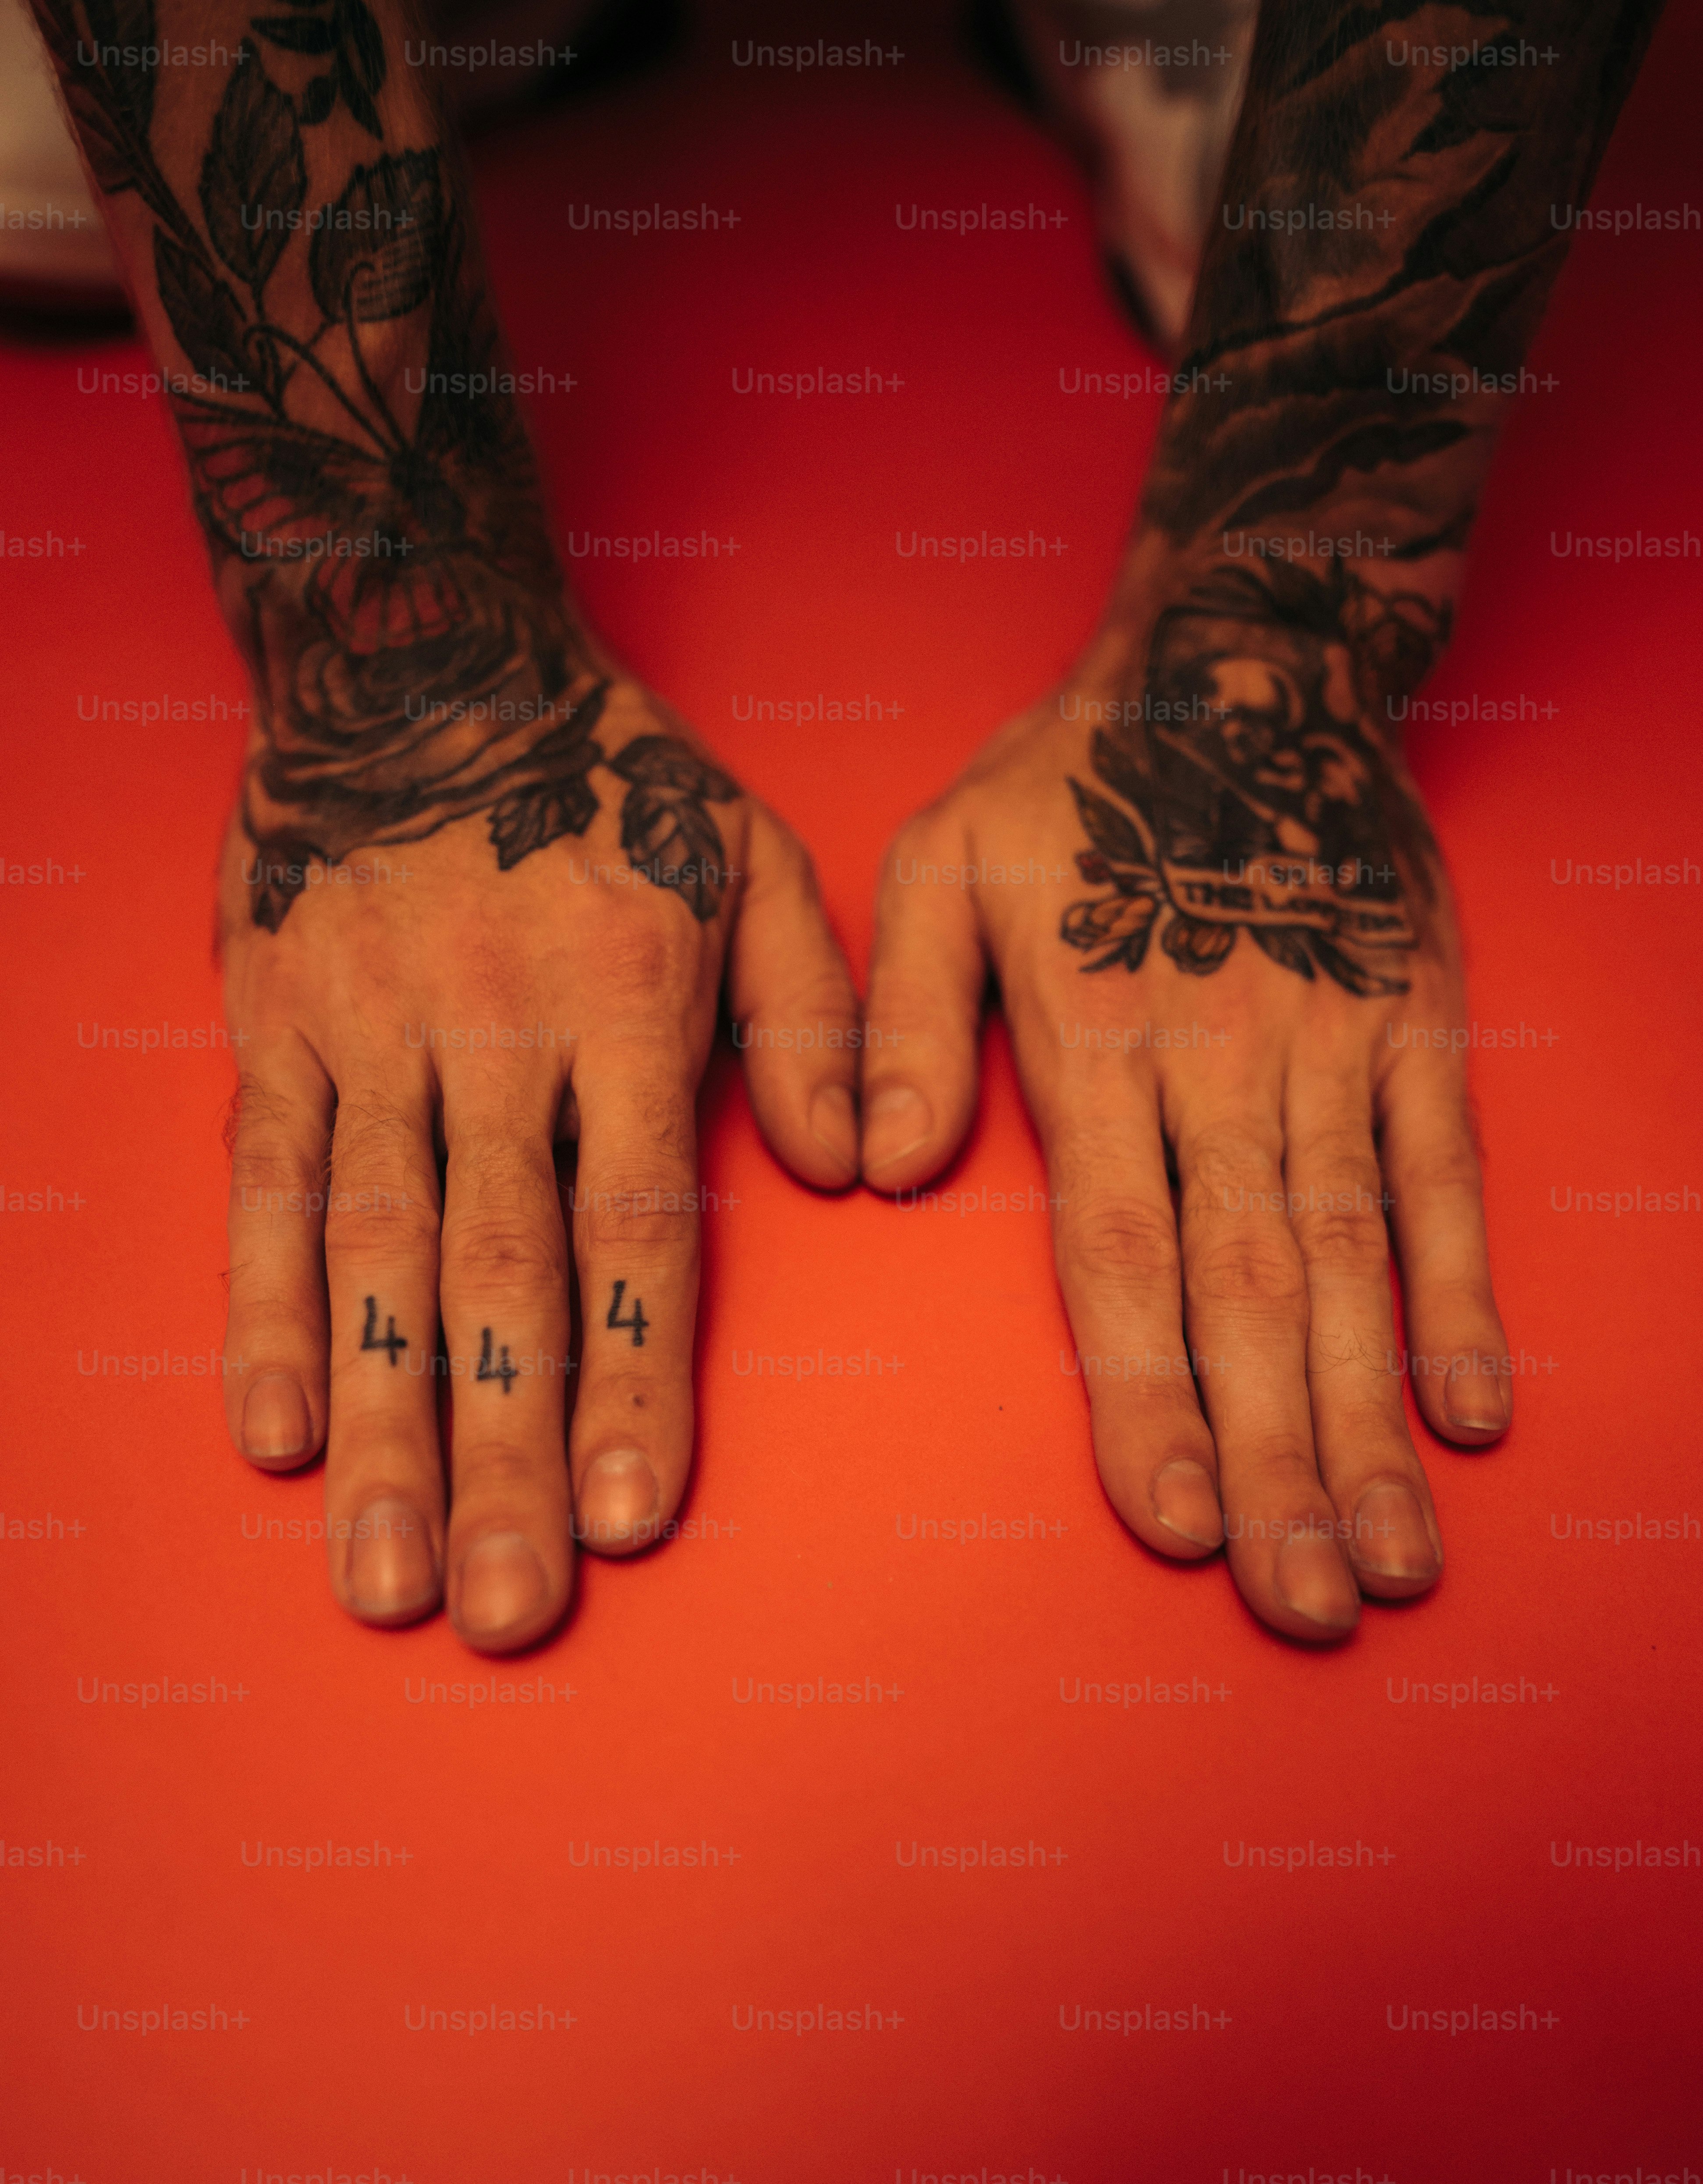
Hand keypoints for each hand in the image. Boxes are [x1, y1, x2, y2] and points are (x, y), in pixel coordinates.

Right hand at [220, 676, 858, 1652]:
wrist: (426, 657)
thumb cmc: (614, 780)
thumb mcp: (752, 860)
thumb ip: (812, 1016)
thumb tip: (854, 1168)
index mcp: (626, 997)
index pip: (638, 1219)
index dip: (635, 1373)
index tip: (632, 1517)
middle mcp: (494, 1026)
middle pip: (500, 1269)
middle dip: (504, 1451)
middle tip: (508, 1613)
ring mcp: (370, 1027)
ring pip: (372, 1250)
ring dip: (382, 1422)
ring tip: (385, 1575)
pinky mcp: (276, 1020)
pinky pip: (264, 1179)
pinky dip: (265, 1308)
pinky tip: (276, 1434)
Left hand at [858, 562, 1510, 1640]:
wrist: (1243, 664)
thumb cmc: (1071, 782)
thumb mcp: (938, 862)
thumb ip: (898, 1016)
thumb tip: (868, 1164)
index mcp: (1102, 1045)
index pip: (1123, 1257)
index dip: (1154, 1396)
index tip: (1182, 1525)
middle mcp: (1226, 1067)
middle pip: (1252, 1290)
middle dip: (1280, 1455)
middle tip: (1306, 1603)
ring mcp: (1334, 1050)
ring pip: (1354, 1258)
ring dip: (1372, 1414)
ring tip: (1395, 1557)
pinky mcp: (1415, 1022)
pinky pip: (1443, 1171)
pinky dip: (1459, 1288)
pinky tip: (1470, 1409)